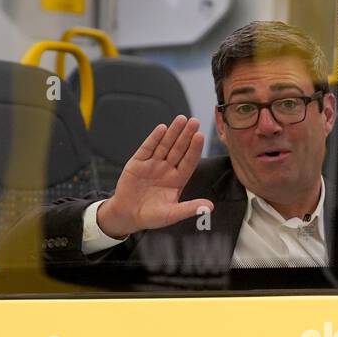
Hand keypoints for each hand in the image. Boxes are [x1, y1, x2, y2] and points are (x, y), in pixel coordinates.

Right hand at [96, 115, 212, 236]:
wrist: (127, 216)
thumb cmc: (151, 216)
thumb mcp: (172, 215)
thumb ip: (189, 208)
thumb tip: (210, 207)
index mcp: (177, 180)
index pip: (189, 161)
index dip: (194, 149)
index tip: (200, 136)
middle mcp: (167, 169)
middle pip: (178, 149)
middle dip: (186, 135)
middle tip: (195, 121)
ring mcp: (152, 164)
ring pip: (164, 145)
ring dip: (172, 132)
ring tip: (181, 119)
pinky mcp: (138, 163)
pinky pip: (147, 148)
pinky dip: (154, 139)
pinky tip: (162, 129)